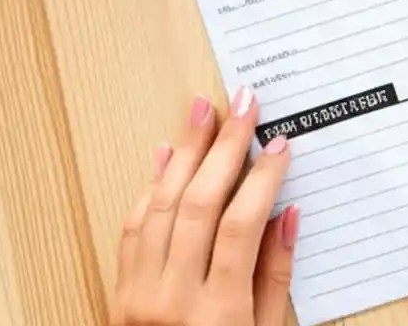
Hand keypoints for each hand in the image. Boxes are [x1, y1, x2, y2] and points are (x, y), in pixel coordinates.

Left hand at [113, 88, 297, 325]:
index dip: (262, 180)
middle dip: (224, 147)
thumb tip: (287, 215)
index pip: (239, 227)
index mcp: (217, 315)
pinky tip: (168, 154)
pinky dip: (151, 186)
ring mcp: (140, 295)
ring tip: (204, 111)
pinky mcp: (121, 292)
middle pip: (197, 204)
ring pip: (160, 206)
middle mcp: (172, 299)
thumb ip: (275, 278)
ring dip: (185, 152)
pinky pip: (134, 227)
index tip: (281, 144)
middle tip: (244, 103)